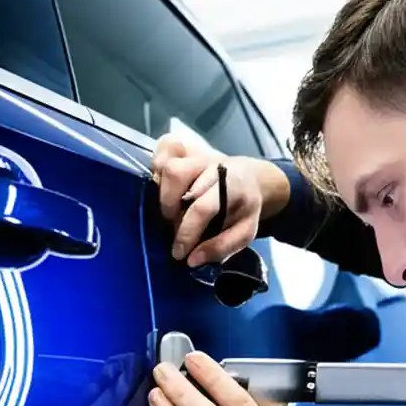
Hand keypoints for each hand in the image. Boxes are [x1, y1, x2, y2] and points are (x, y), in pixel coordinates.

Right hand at [150, 134, 272, 267]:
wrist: (248, 177)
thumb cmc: (243, 207)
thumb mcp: (244, 232)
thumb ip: (221, 247)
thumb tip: (192, 259)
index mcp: (232, 183)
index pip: (202, 206)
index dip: (186, 232)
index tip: (179, 253)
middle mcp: (211, 163)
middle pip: (177, 173)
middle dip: (168, 206)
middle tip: (173, 225)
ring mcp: (196, 151)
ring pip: (166, 162)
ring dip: (161, 189)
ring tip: (169, 208)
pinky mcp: (184, 146)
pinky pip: (162, 149)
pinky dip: (157, 168)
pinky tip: (163, 186)